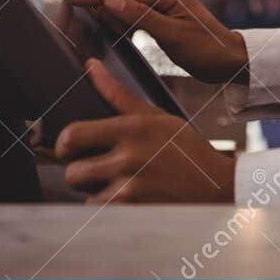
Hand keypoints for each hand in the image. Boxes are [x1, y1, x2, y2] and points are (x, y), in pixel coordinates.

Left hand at [56, 59, 235, 203]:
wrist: (216, 187)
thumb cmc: (184, 151)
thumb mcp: (156, 117)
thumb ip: (118, 94)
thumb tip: (91, 66)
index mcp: (132, 128)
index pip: (72, 135)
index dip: (64, 144)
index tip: (69, 148)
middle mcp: (128, 158)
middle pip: (72, 172)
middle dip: (82, 172)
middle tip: (101, 170)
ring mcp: (130, 188)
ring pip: (85, 196)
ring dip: (96, 193)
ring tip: (119, 185)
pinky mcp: (133, 212)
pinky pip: (99, 213)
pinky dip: (108, 210)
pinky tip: (128, 201)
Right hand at [66, 0, 247, 83]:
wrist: (228, 60)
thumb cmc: (205, 49)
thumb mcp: (171, 36)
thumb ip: (139, 17)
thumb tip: (110, 0)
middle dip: (103, 1)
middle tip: (89, 21)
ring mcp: (166, 0)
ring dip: (113, 10)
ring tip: (103, 27)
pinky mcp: (165, 11)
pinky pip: (137, 8)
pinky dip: (124, 17)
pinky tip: (120, 30)